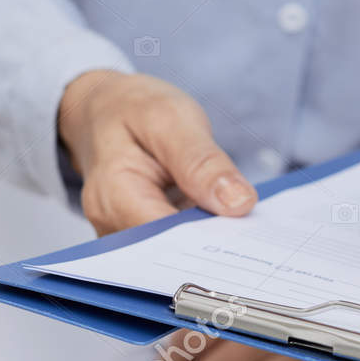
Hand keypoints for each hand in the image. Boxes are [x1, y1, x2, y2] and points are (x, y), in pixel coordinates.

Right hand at [58, 70, 256, 235]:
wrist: (104, 108)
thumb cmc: (133, 109)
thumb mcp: (172, 118)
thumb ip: (202, 162)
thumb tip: (238, 204)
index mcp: (114, 194)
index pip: (167, 240)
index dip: (209, 242)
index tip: (248, 235)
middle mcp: (111, 223)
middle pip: (171, 253)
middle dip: (214, 245)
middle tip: (255, 233)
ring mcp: (123, 232)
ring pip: (175, 252)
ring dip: (209, 239)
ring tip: (241, 223)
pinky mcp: (140, 233)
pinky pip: (174, 242)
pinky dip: (200, 231)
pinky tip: (223, 218)